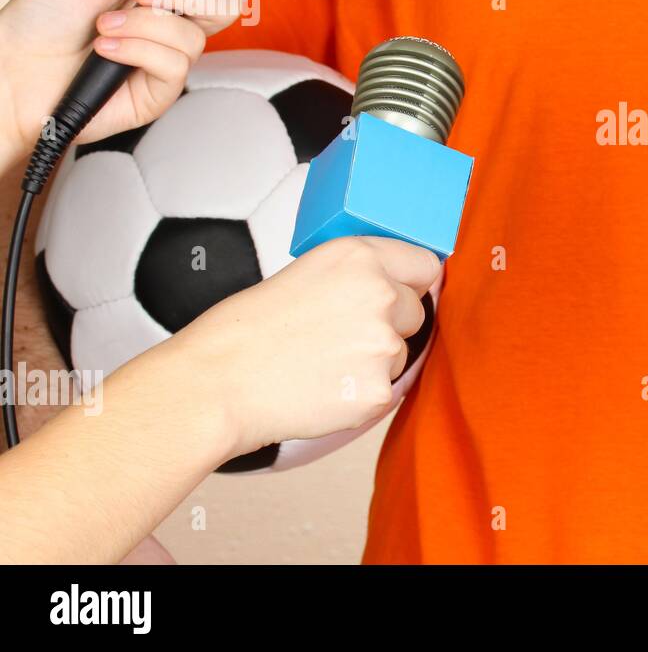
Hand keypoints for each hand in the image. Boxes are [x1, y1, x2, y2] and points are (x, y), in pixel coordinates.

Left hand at [0, 0, 254, 164]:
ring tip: (106, 24)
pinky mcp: (162, 90)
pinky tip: (106, 49)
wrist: (15, 66)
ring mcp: (170, 55)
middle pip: (229, 4)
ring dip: (143, 25)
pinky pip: (174, 64)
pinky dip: (135, 50)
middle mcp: (173, 19)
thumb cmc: (46, 16)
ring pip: (196, 35)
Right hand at [145, 236, 440, 459]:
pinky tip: (323, 389)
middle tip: (338, 336)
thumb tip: (395, 284)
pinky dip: (360, 395)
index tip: (400, 293)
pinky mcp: (378, 391)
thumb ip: (357, 273)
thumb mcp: (307, 271)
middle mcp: (380, 294)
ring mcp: (383, 344)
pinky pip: (385, 391)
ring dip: (373, 361)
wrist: (217, 383)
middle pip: (416, 311)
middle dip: (389, 324)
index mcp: (360, 256)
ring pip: (400, 353)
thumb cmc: (247, 329)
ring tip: (321, 364)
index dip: (411, 282)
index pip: (425, 264)